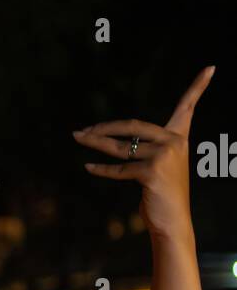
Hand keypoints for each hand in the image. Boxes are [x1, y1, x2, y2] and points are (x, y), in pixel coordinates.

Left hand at [71, 65, 215, 241]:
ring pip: (121, 147)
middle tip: (82, 131)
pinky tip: (89, 167)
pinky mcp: (153, 172)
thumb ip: (146, 148)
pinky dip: (102, 170)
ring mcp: (164, 156)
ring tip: (78, 138)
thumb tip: (112, 138)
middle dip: (105, 127)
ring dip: (95, 143)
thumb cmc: (163, 195)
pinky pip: (120, 169)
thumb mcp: (159, 166)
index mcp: (179, 138)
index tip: (211, 67)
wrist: (173, 223)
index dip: (199, 86)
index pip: (188, 107)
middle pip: (133, 125)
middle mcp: (174, 143)